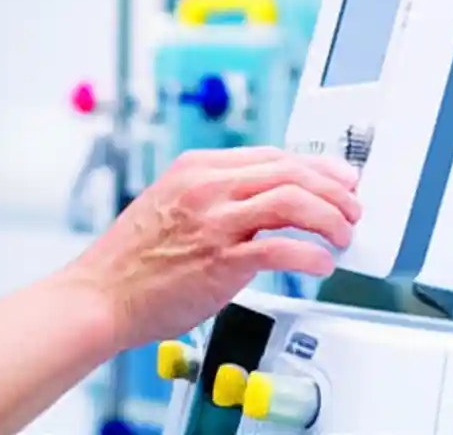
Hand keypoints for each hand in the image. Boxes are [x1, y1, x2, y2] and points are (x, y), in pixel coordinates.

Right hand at [64, 146, 360, 351]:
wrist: (101, 296)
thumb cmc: (132, 262)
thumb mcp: (170, 205)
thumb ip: (214, 196)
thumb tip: (265, 199)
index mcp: (196, 169)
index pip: (272, 155)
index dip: (315, 166)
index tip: (337, 180)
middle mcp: (207, 187)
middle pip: (290, 171)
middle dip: (333, 189)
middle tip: (352, 208)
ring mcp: (214, 222)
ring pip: (293, 200)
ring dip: (330, 218)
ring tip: (342, 236)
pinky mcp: (221, 260)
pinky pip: (282, 249)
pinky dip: (311, 255)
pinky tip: (320, 264)